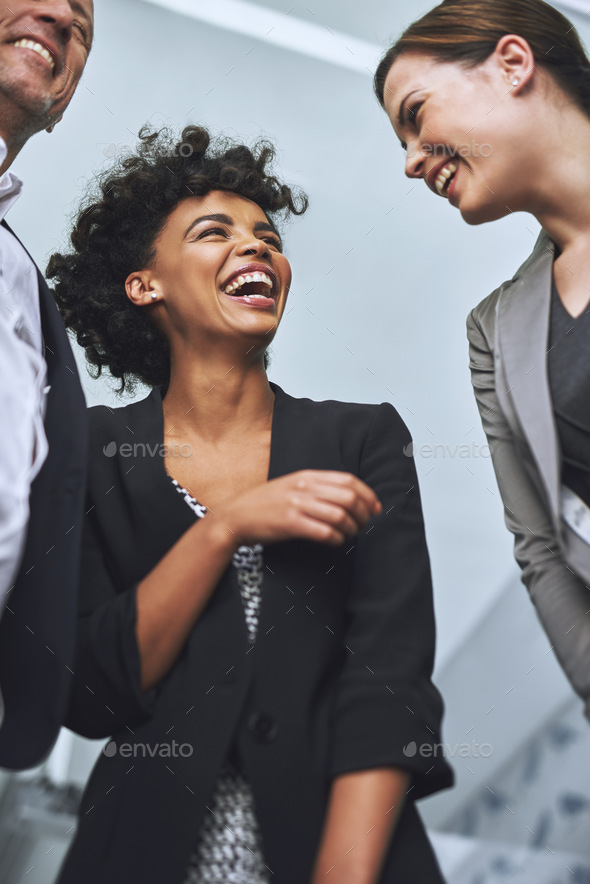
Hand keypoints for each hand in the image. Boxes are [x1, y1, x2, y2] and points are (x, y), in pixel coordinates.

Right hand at [215, 470, 380, 548]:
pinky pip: (324, 531)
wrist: (235, 517)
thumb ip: (316, 488)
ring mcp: (296, 505)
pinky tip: (334, 541)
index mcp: (306, 476)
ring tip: (349, 535)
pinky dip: (336, 538)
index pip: (348, 480)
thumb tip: (347, 498)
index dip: (367, 495)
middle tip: (363, 525)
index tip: (375, 508)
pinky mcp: (289, 523)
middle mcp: (304, 488)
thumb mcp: (291, 487)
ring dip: (351, 528)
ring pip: (340, 515)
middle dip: (363, 514)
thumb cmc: (264, 504)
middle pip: (348, 498)